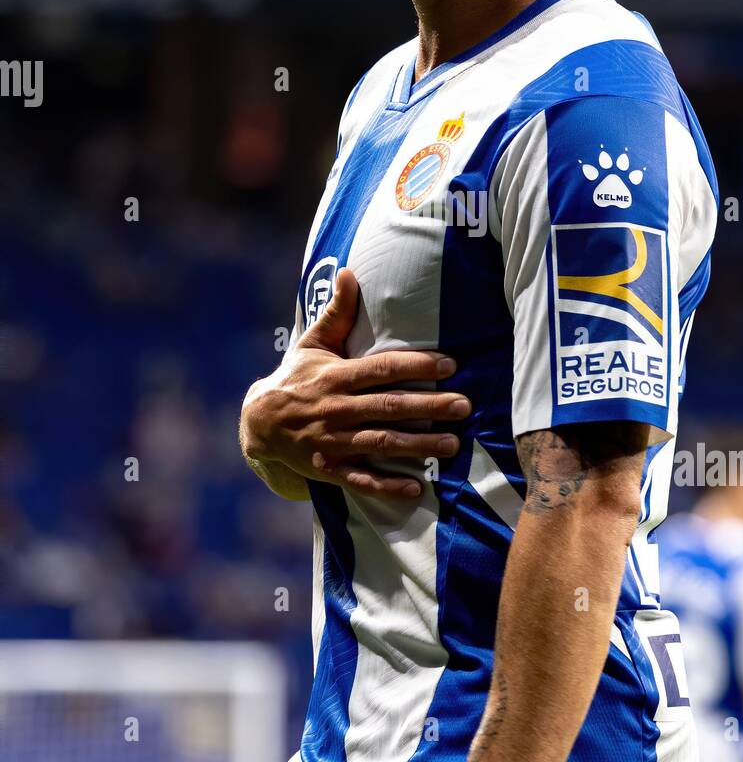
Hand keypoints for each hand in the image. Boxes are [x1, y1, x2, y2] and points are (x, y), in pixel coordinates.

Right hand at [240, 268, 470, 498]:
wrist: (258, 423)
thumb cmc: (296, 378)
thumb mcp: (312, 343)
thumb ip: (337, 312)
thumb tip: (349, 272)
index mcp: (336, 376)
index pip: (382, 369)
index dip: (416, 366)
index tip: (449, 365)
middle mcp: (337, 409)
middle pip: (389, 407)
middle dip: (429, 407)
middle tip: (464, 406)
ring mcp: (333, 441)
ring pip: (381, 443)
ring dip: (419, 446)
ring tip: (453, 445)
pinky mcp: (330, 468)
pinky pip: (361, 479)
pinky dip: (387, 486)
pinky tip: (417, 489)